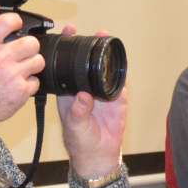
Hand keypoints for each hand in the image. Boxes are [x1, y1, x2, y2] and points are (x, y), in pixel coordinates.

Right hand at [0, 12, 43, 133]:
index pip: (8, 21)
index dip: (16, 22)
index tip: (16, 26)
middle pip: (31, 42)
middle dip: (29, 47)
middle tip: (22, 53)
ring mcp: (12, 75)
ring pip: (38, 61)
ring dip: (32, 65)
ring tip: (22, 70)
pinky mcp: (20, 91)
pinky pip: (36, 82)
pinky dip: (29, 85)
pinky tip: (17, 86)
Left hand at [55, 27, 127, 179]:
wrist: (98, 155)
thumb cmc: (80, 141)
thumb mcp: (75, 127)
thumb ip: (78, 112)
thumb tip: (83, 97)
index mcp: (69, 92)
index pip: (66, 66)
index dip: (67, 49)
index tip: (67, 33)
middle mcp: (84, 88)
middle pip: (87, 62)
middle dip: (89, 44)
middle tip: (92, 31)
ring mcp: (101, 92)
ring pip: (104, 68)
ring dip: (106, 53)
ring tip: (106, 37)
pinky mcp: (117, 98)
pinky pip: (119, 81)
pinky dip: (120, 70)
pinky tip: (119, 60)